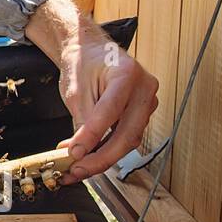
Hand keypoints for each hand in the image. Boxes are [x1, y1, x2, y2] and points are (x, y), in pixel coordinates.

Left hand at [24, 0, 159, 183]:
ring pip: (128, 140)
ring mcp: (148, 102)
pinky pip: (127, 137)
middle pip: (127, 134)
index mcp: (127, 74)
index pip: (110, 112)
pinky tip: (88, 158)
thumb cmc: (84, 63)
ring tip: (76, 168)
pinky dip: (107, 149)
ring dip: (102, 158)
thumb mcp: (76, 89)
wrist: (92, 50)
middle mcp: (145, 89)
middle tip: (76, 170)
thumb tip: (78, 153)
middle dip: (100, 158)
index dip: (92, 136)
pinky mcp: (143, 114)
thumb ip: (81, 119)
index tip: (73, 153)